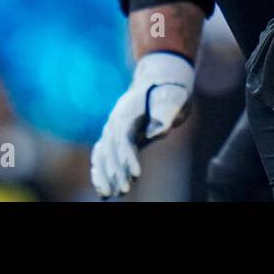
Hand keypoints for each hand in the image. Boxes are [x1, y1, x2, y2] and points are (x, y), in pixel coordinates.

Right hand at [90, 51, 193, 197]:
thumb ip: (167, 112)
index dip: (128, 158)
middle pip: (111, 149)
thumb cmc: (170, 90)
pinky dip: (99, 171)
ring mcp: (112, 128)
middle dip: (115, 171)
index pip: (125, 138)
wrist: (158, 78)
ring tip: (107, 195)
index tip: (136, 174)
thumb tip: (162, 129)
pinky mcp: (115, 136)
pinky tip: (102, 189)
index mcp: (129, 112)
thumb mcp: (174, 97)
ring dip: (103, 175)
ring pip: (102, 153)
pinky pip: (102, 155)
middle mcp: (116, 120)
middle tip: (123, 191)